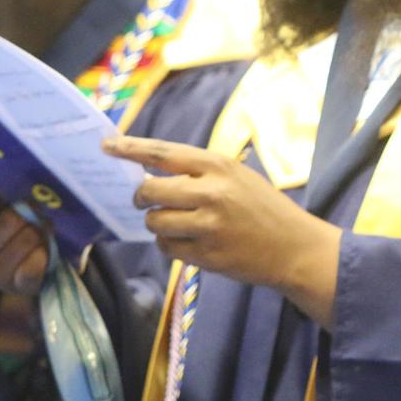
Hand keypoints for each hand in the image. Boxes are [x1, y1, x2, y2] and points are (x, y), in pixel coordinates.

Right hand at [0, 191, 49, 296]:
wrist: (31, 263)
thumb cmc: (11, 224)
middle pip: (9, 219)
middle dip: (28, 212)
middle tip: (30, 215)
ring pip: (27, 237)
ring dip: (41, 230)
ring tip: (37, 233)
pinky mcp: (17, 285)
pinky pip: (35, 263)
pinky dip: (44, 253)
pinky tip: (40, 252)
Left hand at [103, 137, 341, 327]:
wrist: (294, 247)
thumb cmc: (263, 207)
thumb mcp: (237, 176)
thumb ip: (199, 173)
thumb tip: (150, 173)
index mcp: (218, 166)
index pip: (162, 153)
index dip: (130, 149)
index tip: (106, 145)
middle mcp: (211, 193)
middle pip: (150, 191)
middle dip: (141, 197)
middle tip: (144, 200)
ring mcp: (208, 226)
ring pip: (155, 222)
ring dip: (157, 223)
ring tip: (176, 222)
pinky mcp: (206, 255)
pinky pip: (168, 248)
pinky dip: (170, 245)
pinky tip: (189, 241)